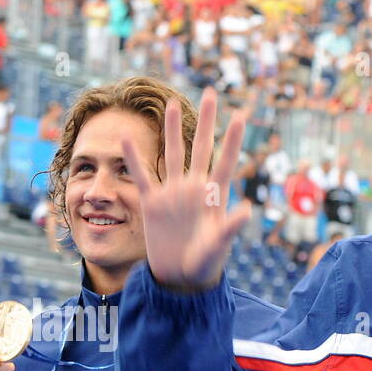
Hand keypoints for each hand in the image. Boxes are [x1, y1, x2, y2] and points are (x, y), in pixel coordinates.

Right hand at [121, 86, 250, 291]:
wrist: (179, 278)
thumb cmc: (205, 264)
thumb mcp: (218, 247)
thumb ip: (230, 228)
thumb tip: (247, 208)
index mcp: (213, 196)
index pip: (225, 161)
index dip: (233, 139)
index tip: (241, 114)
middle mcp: (194, 188)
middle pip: (200, 147)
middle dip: (206, 121)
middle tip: (210, 93)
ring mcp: (172, 193)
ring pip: (172, 154)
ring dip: (172, 129)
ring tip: (171, 103)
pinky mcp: (152, 204)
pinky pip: (141, 176)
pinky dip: (133, 159)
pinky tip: (124, 139)